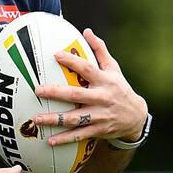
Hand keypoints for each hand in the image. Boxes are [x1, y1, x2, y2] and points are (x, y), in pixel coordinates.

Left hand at [33, 28, 146, 146]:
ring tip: (36, 118)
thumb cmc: (120, 89)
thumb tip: (87, 31)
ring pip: (74, 118)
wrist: (136, 116)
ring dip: (55, 119)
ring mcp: (100, 116)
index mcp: (105, 80)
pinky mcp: (98, 131)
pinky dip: (65, 139)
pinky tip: (50, 141)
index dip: (72, 61)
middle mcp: (102, 98)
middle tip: (37, 90)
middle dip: (55, 93)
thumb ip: (100, 50)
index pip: (87, 68)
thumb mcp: (114, 69)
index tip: (56, 55)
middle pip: (76, 95)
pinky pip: (79, 135)